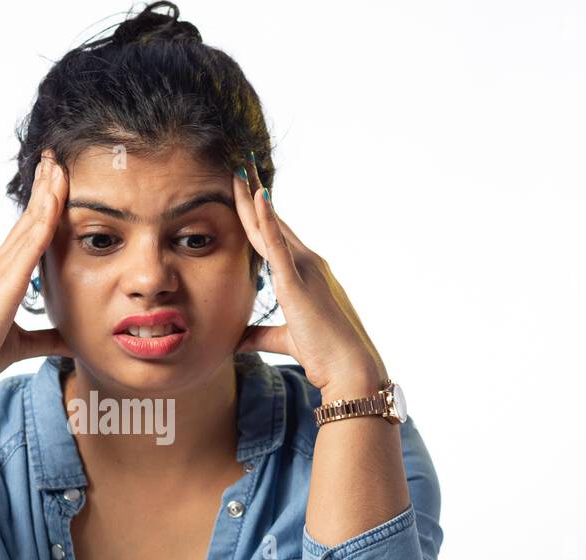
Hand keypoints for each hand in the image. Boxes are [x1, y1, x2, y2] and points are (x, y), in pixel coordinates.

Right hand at [0, 149, 71, 389]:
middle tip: (55, 160)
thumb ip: (47, 339)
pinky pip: (31, 243)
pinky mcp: (6, 280)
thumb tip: (71, 340)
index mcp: (0, 276)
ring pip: (30, 222)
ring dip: (46, 192)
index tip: (52, 185)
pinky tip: (56, 198)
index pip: (25, 234)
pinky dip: (45, 218)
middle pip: (27, 218)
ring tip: (59, 165)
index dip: (40, 208)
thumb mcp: (22, 344)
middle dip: (43, 188)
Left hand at [232, 155, 388, 397]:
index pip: (277, 236)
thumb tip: (236, 340)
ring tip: (240, 169)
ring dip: (254, 198)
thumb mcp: (285, 339)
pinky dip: (267, 220)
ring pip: (271, 227)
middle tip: (240, 165)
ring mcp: (305, 269)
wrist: (348, 367)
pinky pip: (278, 245)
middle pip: (273, 222)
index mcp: (305, 274)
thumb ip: (261, 335)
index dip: (261, 213)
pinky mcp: (298, 282)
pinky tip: (258, 197)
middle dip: (255, 194)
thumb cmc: (324, 355)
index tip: (247, 190)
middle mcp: (308, 263)